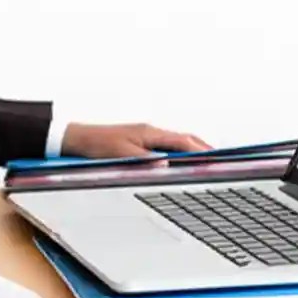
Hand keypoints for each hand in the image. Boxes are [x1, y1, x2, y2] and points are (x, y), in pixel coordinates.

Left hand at [61, 123, 211, 158]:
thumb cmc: (97, 144)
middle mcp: (150, 131)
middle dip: (203, 148)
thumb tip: (166, 166)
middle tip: (218, 160)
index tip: (216, 158)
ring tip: (205, 161)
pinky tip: (181, 161)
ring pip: (176, 141)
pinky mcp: (140, 140)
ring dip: (192, 150)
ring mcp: (146, 135)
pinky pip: (166, 145)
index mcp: (150, 133)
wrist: (78, 138)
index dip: (201, 150)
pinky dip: (179, 152)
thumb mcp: (123, 155)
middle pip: (184, 139)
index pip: (183, 142)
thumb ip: (146, 161)